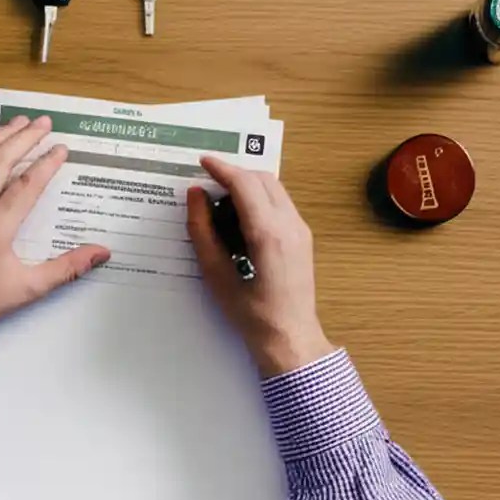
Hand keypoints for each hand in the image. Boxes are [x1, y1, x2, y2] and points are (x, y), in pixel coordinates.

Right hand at [186, 157, 333, 378]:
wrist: (290, 338)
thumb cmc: (251, 315)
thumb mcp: (216, 275)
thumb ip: (202, 231)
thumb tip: (196, 196)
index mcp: (268, 233)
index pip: (244, 184)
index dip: (221, 168)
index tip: (201, 161)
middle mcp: (290, 224)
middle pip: (262, 178)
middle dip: (234, 173)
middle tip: (208, 181)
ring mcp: (300, 229)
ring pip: (274, 188)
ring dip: (248, 184)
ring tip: (221, 198)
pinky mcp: (303, 237)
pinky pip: (281, 203)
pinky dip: (259, 198)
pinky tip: (241, 216)